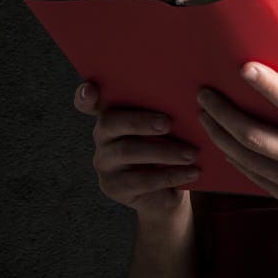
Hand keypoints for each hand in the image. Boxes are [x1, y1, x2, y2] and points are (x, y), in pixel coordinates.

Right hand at [74, 81, 200, 220]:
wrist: (169, 188)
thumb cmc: (170, 143)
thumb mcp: (169, 124)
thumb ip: (166, 108)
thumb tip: (186, 95)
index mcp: (112, 113)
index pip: (88, 102)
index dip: (85, 96)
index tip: (91, 89)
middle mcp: (102, 135)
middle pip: (112, 122)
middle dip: (141, 121)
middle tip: (168, 123)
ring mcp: (104, 162)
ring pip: (127, 151)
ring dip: (164, 151)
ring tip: (191, 153)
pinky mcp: (114, 187)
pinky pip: (141, 180)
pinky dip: (170, 174)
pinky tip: (191, 172)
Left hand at [196, 62, 277, 240]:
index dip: (269, 87)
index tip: (245, 68)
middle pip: (256, 137)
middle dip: (225, 114)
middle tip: (204, 94)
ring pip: (249, 161)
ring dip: (222, 137)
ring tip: (205, 116)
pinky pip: (257, 180)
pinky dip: (236, 162)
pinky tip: (225, 147)